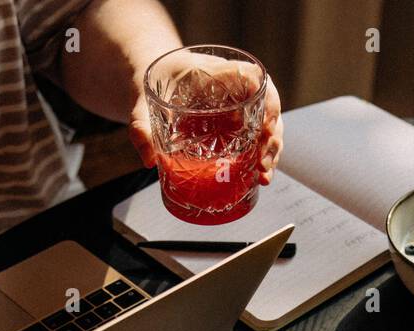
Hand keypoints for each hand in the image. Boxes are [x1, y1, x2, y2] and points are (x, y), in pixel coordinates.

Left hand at [129, 63, 282, 185]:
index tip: (265, 126)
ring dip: (271, 151)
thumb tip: (148, 159)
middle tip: (262, 163)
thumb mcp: (143, 102)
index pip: (251, 78)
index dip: (266, 101)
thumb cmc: (156, 85)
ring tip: (263, 175)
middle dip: (271, 136)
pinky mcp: (239, 124)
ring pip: (268, 124)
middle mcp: (235, 87)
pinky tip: (259, 175)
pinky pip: (258, 137)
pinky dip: (262, 155)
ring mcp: (240, 106)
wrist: (158, 81)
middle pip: (267, 106)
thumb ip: (141, 126)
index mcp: (216, 72)